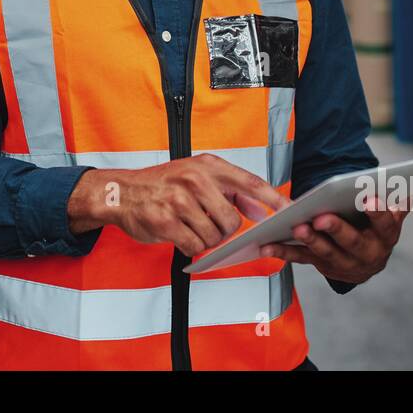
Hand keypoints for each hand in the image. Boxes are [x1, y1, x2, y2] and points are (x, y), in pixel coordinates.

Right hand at [67, 154, 289, 256]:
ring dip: (205, 239)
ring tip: (189, 226)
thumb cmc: (163, 185)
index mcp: (208, 165)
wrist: (121, 192)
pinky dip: (191, 247)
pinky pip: (194, 246)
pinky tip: (180, 235)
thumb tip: (261, 208)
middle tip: (208, 224)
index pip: (250, 182)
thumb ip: (231, 191)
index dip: (273, 199)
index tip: (291, 211)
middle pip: (231, 219)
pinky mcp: (166, 221)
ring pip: (213, 236)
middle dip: (224, 229)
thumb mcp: (197, 176)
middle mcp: (195, 179)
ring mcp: (179, 200)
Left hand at [259, 196, 407, 283]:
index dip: (377, 212)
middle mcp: (367, 254)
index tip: (369, 198)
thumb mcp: (391, 215)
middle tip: (322, 217)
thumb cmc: (377, 228)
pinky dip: (284, 252)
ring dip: (311, 240)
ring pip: (326, 253)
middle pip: (353, 242)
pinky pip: (302, 258)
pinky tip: (268, 246)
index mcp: (386, 236)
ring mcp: (344, 263)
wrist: (367, 262)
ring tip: (297, 226)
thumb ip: (398, 199)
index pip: (385, 223)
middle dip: (337, 230)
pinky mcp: (322, 266)